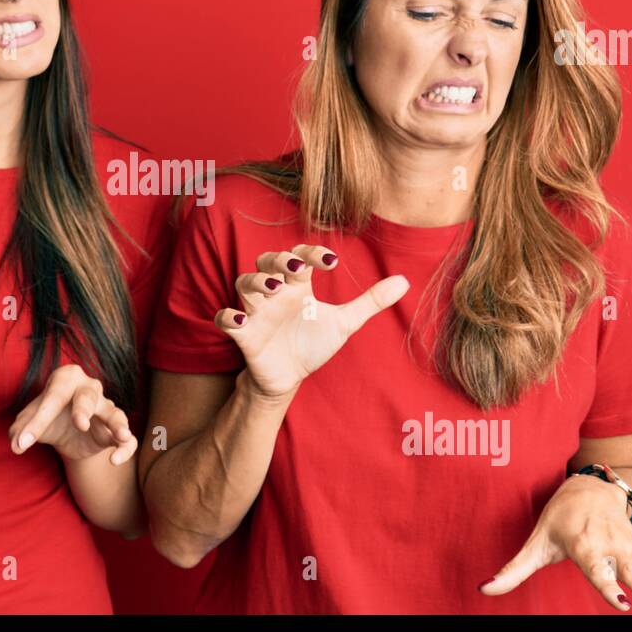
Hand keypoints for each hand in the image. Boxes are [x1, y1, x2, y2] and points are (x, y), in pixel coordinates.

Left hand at [8, 364, 136, 464]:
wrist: (67, 432)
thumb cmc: (48, 417)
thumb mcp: (28, 422)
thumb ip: (20, 430)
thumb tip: (17, 445)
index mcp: (66, 379)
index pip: (53, 397)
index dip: (38, 421)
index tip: (23, 442)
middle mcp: (89, 389)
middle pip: (88, 396)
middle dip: (84, 409)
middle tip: (79, 423)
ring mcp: (106, 408)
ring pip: (115, 414)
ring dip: (118, 424)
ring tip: (120, 436)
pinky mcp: (114, 431)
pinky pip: (128, 439)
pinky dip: (125, 449)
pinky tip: (114, 460)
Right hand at [215, 244, 409, 397]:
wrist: (291, 378)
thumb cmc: (313, 343)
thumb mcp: (344, 323)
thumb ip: (371, 302)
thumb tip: (405, 281)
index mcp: (298, 286)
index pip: (299, 257)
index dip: (311, 253)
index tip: (332, 262)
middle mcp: (275, 293)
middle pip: (266, 262)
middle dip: (278, 261)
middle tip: (296, 269)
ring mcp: (257, 311)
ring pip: (244, 283)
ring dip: (256, 282)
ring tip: (273, 289)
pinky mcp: (243, 334)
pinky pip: (226, 318)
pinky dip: (229, 315)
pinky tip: (241, 319)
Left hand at [480, 474, 631, 612]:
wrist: (587, 487)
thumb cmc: (557, 520)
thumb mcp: (534, 543)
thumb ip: (512, 570)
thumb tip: (482, 589)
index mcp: (584, 546)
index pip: (597, 570)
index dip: (608, 586)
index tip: (622, 604)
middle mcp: (611, 546)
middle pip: (630, 572)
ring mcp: (631, 548)